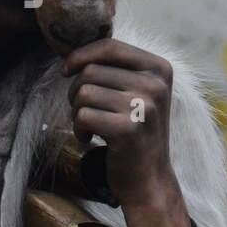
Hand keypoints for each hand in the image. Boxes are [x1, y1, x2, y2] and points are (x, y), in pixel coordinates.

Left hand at [62, 38, 190, 226]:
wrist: (149, 181)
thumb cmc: (136, 133)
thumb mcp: (138, 94)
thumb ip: (116, 68)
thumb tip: (73, 51)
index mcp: (160, 69)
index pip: (110, 45)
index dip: (81, 54)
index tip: (66, 70)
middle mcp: (155, 84)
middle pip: (91, 70)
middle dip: (77, 90)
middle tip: (85, 111)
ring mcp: (143, 107)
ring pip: (83, 92)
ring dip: (76, 111)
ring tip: (89, 125)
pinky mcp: (127, 129)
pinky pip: (82, 115)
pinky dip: (78, 128)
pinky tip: (90, 139)